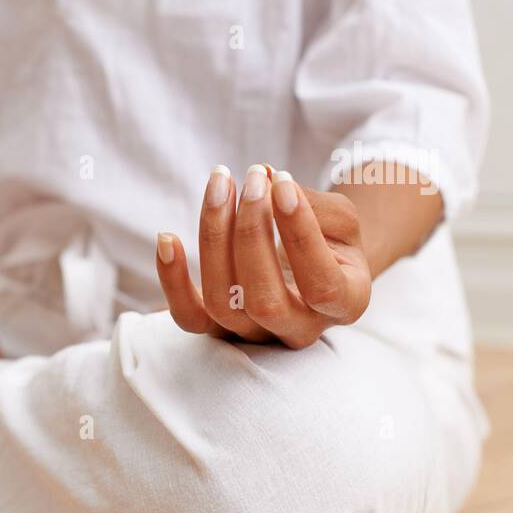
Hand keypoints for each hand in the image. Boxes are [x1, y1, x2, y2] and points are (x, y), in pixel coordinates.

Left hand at [155, 164, 371, 348]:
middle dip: (250, 233)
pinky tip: (167, 238)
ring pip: (222, 303)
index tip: (282, 182)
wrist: (312, 265)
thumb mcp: (341, 219)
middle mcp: (300, 328)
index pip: (321, 283)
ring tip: (220, 185)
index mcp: (345, 303)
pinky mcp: (218, 328)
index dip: (299, 232)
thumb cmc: (330, 239)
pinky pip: (188, 317)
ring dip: (214, 238)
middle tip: (252, 179)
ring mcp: (256, 333)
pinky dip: (172, 281)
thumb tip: (265, 179)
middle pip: (263, 300)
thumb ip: (312, 204)